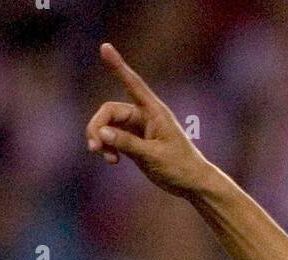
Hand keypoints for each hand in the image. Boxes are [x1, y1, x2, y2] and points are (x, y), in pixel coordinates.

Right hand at [85, 43, 209, 195]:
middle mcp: (143, 116)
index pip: (132, 84)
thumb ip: (127, 143)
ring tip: (107, 158)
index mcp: (154, 112)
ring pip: (107, 125)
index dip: (118, 66)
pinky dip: (107, 148)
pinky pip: (112, 138)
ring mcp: (137, 129)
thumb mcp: (153, 156)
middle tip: (95, 147)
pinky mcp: (133, 142)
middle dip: (98, 127)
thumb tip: (102, 132)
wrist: (192, 183)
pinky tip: (112, 161)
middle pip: (109, 111)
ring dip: (101, 139)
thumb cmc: (180, 167)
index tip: (105, 47)